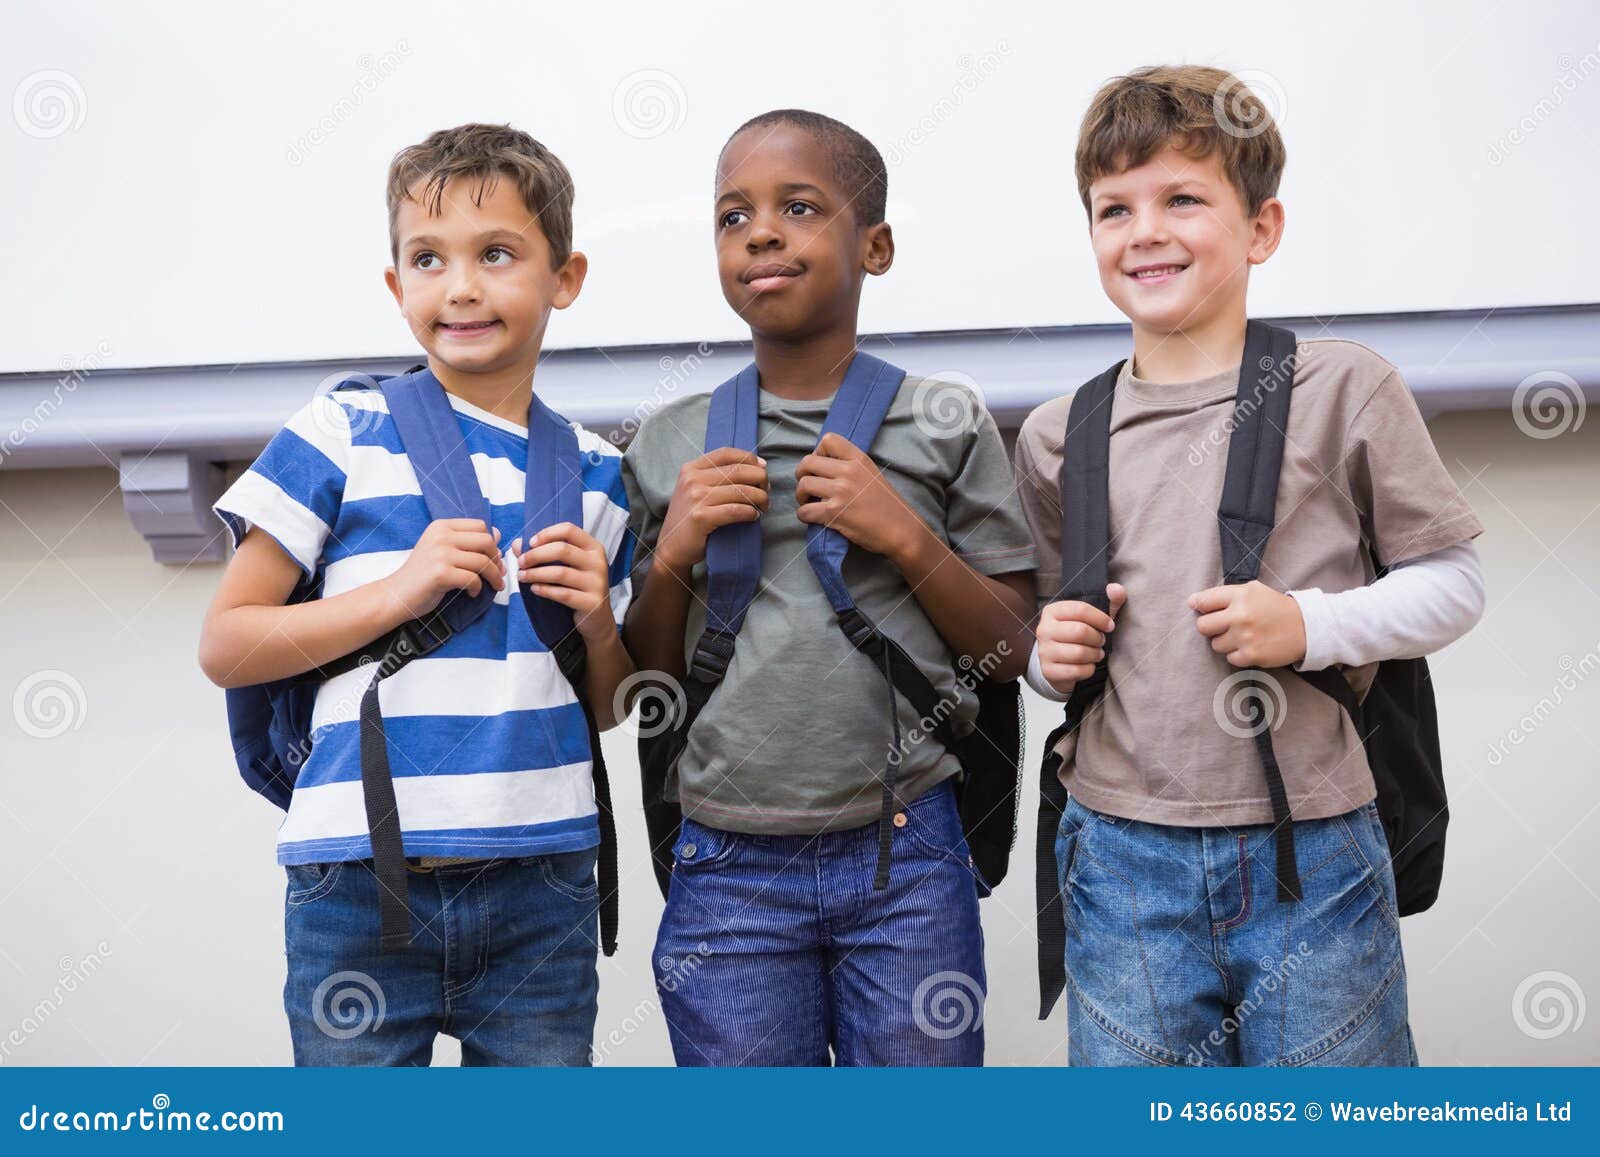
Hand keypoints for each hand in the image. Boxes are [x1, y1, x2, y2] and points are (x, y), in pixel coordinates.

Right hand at [383, 518, 504, 619]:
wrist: (397, 594)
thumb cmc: (422, 574)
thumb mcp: (443, 551)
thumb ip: (467, 542)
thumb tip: (498, 534)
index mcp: (441, 526)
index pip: (480, 526)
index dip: (492, 543)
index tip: (494, 559)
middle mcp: (441, 536)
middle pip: (485, 541)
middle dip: (496, 560)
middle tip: (497, 575)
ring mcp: (440, 554)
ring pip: (482, 561)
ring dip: (492, 577)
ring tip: (492, 587)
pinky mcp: (441, 573)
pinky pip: (473, 579)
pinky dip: (477, 588)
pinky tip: (472, 593)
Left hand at [515, 522, 614, 642]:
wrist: (597, 619)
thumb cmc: (579, 588)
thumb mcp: (566, 567)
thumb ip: (542, 553)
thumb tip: (517, 545)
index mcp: (593, 548)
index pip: (569, 530)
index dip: (547, 534)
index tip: (530, 543)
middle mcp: (598, 563)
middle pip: (563, 550)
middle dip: (536, 555)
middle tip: (521, 562)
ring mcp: (597, 583)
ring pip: (561, 573)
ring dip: (536, 574)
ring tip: (522, 576)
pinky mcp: (592, 603)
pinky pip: (563, 594)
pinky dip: (545, 590)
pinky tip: (534, 589)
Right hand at [654, 448, 768, 573]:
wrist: (672, 547)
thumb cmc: (690, 518)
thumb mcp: (694, 489)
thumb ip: (715, 477)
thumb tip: (754, 469)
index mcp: (691, 469)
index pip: (726, 454)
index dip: (749, 458)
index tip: (763, 467)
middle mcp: (692, 480)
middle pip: (737, 471)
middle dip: (760, 479)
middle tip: (767, 490)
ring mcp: (695, 498)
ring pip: (740, 491)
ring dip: (759, 498)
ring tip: (764, 506)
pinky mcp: (701, 517)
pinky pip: (735, 511)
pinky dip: (750, 513)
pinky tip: (753, 516)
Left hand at [794, 433, 916, 559]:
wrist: (900, 530)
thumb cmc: (887, 505)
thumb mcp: (872, 474)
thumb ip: (851, 466)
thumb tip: (825, 465)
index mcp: (859, 460)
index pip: (828, 440)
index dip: (817, 452)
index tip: (820, 467)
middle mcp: (848, 472)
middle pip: (807, 462)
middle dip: (802, 475)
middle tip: (808, 487)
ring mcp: (840, 492)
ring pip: (803, 485)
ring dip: (800, 495)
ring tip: (808, 502)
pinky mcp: (834, 513)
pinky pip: (804, 511)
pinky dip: (803, 515)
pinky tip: (812, 517)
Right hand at [1036, 583, 1125, 694]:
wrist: (1058, 662)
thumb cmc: (1078, 635)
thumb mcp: (1093, 617)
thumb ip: (1109, 602)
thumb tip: (1116, 588)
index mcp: (1053, 611)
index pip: (1080, 609)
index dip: (1100, 618)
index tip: (1110, 626)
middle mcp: (1044, 629)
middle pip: (1079, 631)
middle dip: (1097, 638)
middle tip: (1101, 641)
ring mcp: (1044, 651)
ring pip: (1079, 653)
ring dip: (1095, 655)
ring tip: (1097, 653)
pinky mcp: (1048, 670)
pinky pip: (1076, 671)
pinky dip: (1088, 670)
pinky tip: (1088, 665)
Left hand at [1189, 580, 1305, 667]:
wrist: (1306, 627)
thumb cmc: (1275, 607)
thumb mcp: (1253, 590)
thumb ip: (1225, 594)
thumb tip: (1194, 601)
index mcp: (1240, 596)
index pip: (1203, 601)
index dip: (1198, 605)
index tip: (1199, 608)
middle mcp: (1240, 615)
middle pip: (1202, 626)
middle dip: (1210, 626)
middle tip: (1224, 625)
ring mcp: (1245, 637)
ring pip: (1215, 644)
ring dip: (1225, 642)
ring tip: (1242, 635)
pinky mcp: (1251, 655)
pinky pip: (1229, 658)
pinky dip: (1238, 654)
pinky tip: (1250, 646)